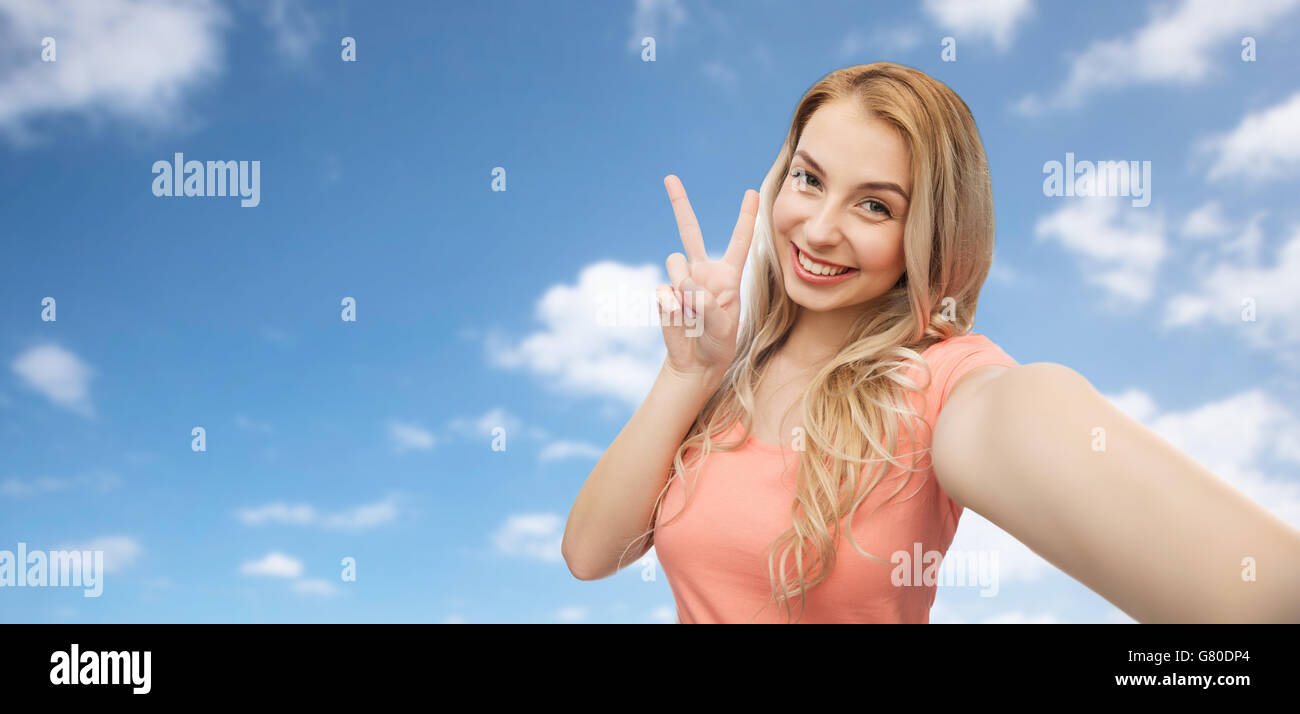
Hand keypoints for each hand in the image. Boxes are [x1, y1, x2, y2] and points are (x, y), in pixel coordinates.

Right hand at [655, 174, 758, 385]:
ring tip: (692, 313)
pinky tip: (679, 321)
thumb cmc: (718, 344)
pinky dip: (671, 308)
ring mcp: (681, 281)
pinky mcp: (664, 295)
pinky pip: (663, 292)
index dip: (746, 217)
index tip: (752, 192)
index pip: (739, 241)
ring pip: (674, 263)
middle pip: (690, 231)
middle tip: (669, 177)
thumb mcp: (723, 327)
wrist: (696, 363)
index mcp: (728, 275)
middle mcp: (703, 271)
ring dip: (683, 285)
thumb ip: (708, 306)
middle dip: (679, 203)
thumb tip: (685, 287)